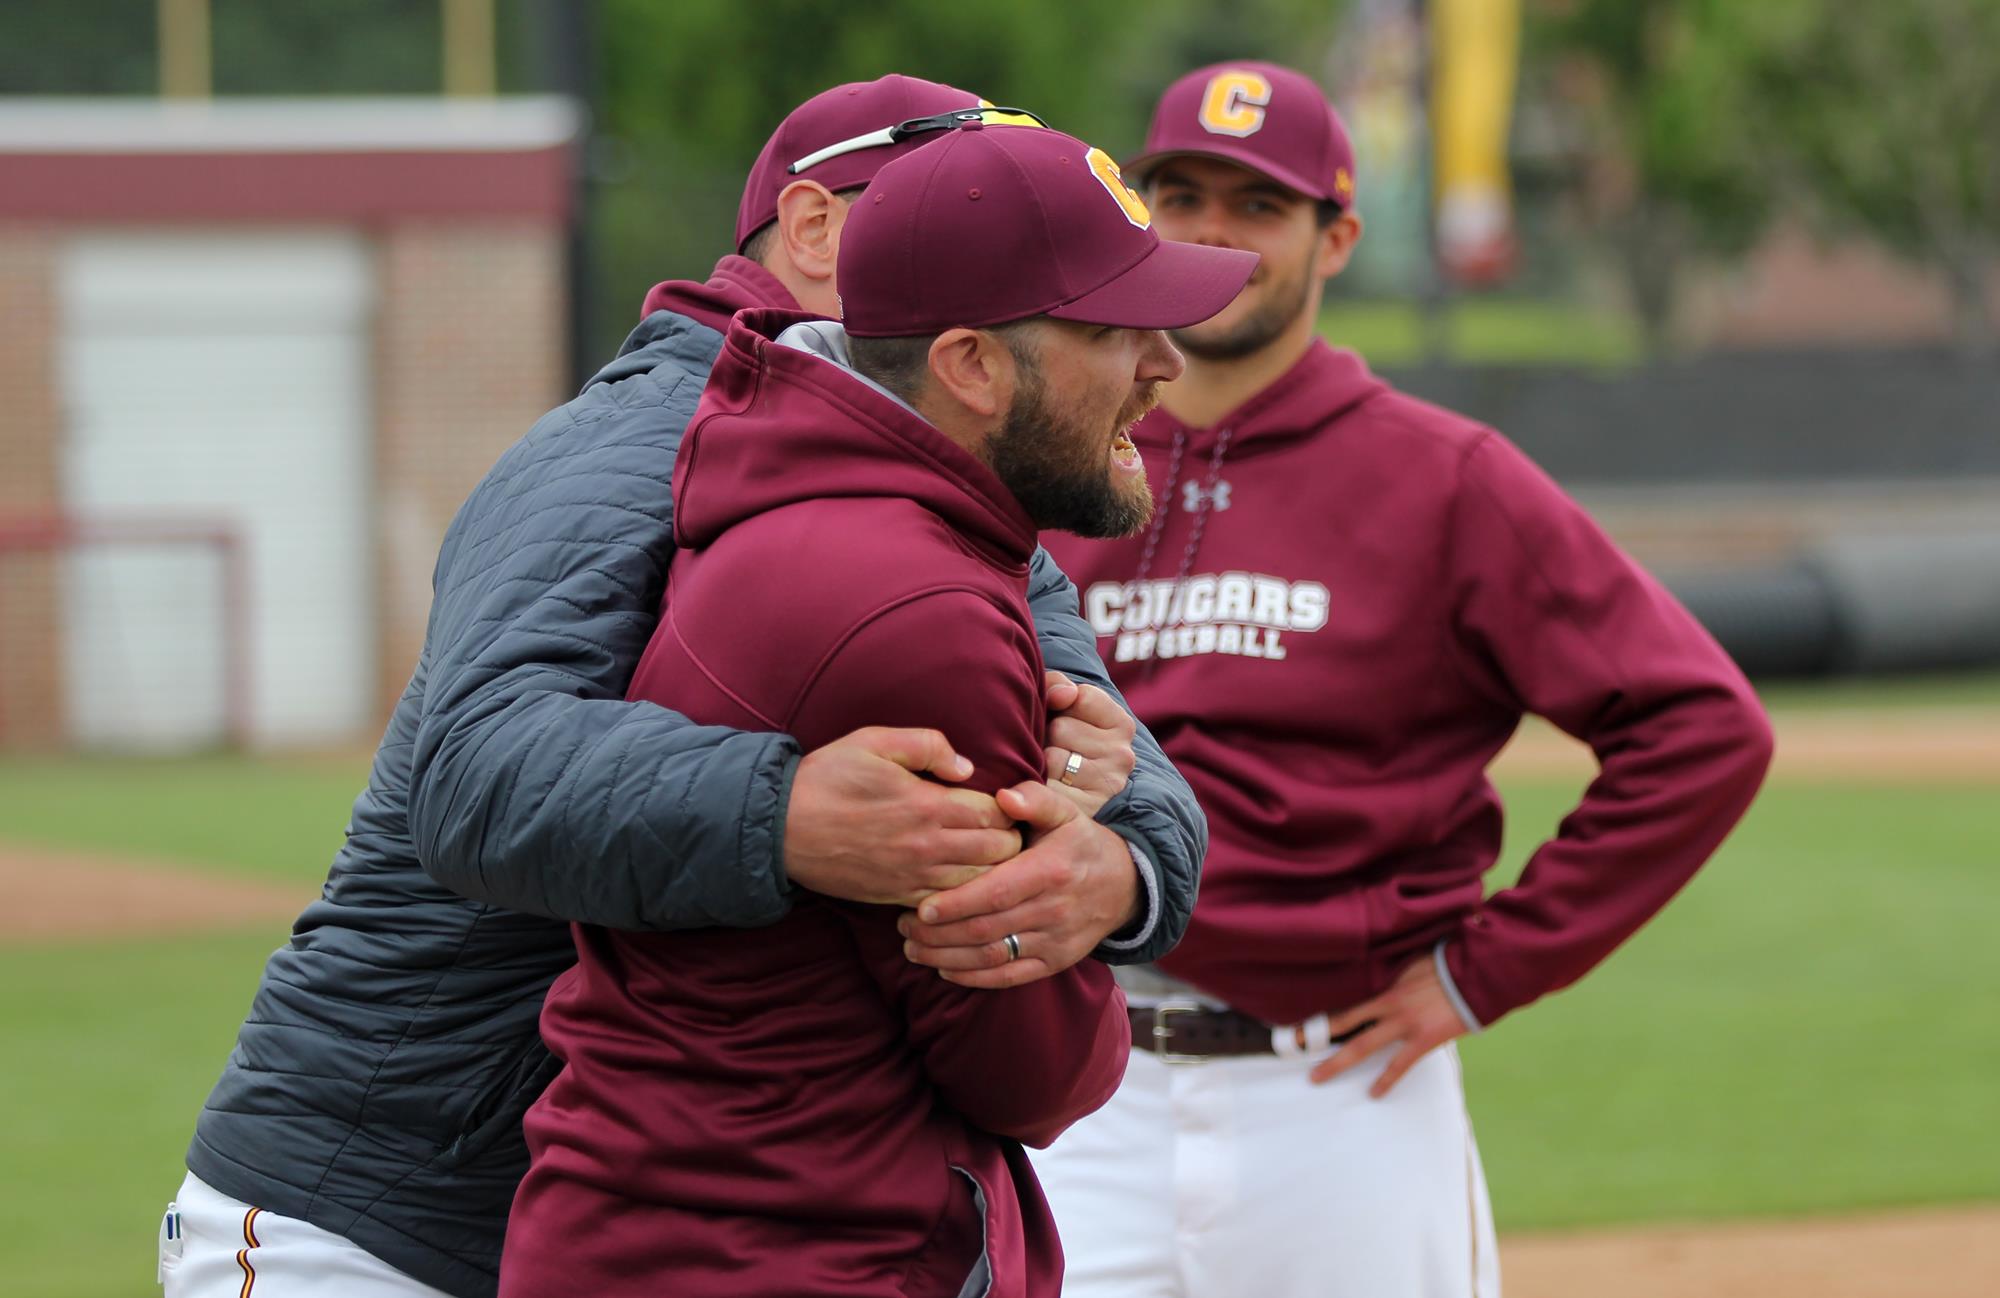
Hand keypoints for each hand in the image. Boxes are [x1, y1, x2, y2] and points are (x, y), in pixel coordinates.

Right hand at [783, 727, 1021, 906]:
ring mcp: (914, 877)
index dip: (1010, 807)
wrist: (780, 827)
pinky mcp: (898, 897)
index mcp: (927, 804)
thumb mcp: (874, 741)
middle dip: (1009, 838)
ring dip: (991, 868)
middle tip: (1002, 826)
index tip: (1005, 800)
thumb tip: (967, 767)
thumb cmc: (827, 777)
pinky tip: (959, 876)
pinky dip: (963, 893)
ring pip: (980, 883)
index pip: (998, 814)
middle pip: (1000, 852)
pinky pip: (949, 903)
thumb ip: (928, 744)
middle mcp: (927, 846)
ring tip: (987, 852)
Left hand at [899, 780, 1141, 988]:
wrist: (1124, 885)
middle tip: (903, 926)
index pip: (997, 892)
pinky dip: (974, 977)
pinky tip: (944, 968)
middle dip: (939, 932)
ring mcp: (1055, 941)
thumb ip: (1033, 799)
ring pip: (993, 956)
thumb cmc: (1079, 843)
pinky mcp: (1055, 962)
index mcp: (1050, 871)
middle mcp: (1053, 910)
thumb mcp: (1064, 812)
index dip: (957, 903)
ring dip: (947, 956)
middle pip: (987, 928)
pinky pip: (1010, 977)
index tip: (921, 907)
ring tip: (912, 948)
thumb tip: (1003, 796)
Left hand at [1041, 671, 1137, 816]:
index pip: (1080, 696)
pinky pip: (1045, 788)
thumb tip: (1064, 694)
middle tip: (1050, 749)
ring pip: (1052, 758)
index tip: (1057, 716)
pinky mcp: (1085, 810)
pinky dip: (1035, 786)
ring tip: (1047, 769)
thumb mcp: (1064, 710)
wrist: (1068, 817)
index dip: (1058, 704)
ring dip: (1040, 762)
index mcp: (1121, 725)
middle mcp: (1122, 756)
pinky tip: (1043, 788)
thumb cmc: (1060, 746)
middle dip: (1047, 736)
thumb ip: (1057, 685)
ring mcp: (1107, 785)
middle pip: (1062, 728)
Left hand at [1308, 955, 1471, 1097]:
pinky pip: (1399, 1064)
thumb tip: (1381, 978)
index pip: (1347, 1001)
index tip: (1301, 1021)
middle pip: (1344, 1024)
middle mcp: (1388, 1005)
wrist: (1477, 975)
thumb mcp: (1414, 963)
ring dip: (1338, 1063)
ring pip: (1363, 1046)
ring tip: (1316, 1077)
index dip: (1323, 1012)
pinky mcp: (1424, 1040)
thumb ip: (1395, 975)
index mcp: (1385, 986)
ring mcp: (1404, 1024)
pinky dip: (1386, 1080)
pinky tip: (1373, 1093)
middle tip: (1294, 1046)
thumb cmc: (1447, 965)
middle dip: (1317, 1036)